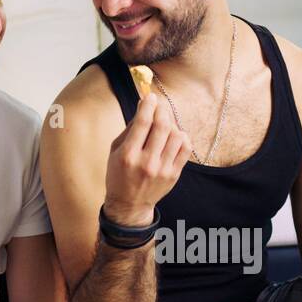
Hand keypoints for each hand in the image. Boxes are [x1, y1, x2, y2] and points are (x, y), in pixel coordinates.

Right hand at [103, 92, 192, 224]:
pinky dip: (182, 137)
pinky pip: (186, 148)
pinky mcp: (174, 174)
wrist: (129, 204)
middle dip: (162, 110)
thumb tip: (144, 106)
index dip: (148, 105)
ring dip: (172, 124)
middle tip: (159, 106)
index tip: (150, 97)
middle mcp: (147, 163)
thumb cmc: (119, 174)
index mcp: (128, 155)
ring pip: (176, 136)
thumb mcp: (116, 150)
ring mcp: (163, 170)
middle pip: (162, 126)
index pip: (142, 123)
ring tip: (165, 124)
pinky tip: (174, 137)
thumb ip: (130, 128)